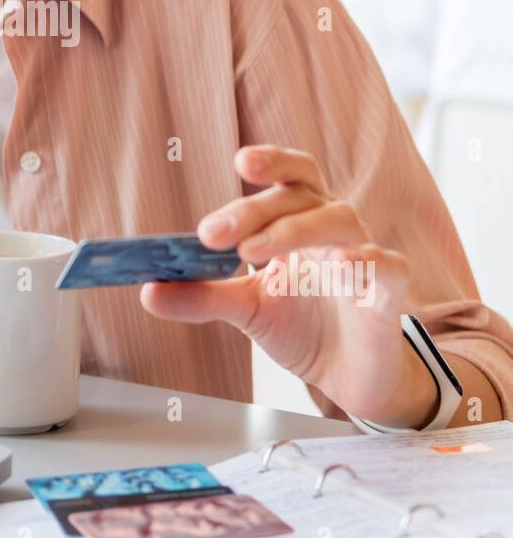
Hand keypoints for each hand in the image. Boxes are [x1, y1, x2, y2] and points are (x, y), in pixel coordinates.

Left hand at [140, 145, 439, 428]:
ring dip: (295, 230)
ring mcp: (364, 259)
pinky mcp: (389, 295)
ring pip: (340, 221)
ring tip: (253, 252)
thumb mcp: (247, 310)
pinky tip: (344, 267)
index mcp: (301, 222)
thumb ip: (202, 297)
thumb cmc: (304, 327)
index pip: (291, 176)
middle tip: (212, 234)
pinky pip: (387, 268)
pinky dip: (367, 263)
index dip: (272, 160)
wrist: (350, 377)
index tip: (240, 160)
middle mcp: (334, 231)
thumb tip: (148, 291)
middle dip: (257, 208)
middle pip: (305, 194)